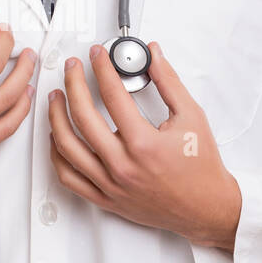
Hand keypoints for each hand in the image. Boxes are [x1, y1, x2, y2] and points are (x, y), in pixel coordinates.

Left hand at [47, 41, 241, 250]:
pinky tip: (58, 137)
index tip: (97, 54)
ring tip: (56, 98)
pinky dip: (57, 156)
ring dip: (56, 118)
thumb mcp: (192, 117)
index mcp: (143, 144)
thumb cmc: (201, 167)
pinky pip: (69, 178)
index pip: (112, 95)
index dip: (102, 68)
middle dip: (73, 84)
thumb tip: (154, 56)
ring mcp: (111, 184)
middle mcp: (122, 165)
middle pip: (82, 117)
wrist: (206, 208)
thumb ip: (169, 83)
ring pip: (68, 148)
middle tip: (71, 68)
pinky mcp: (106, 199)